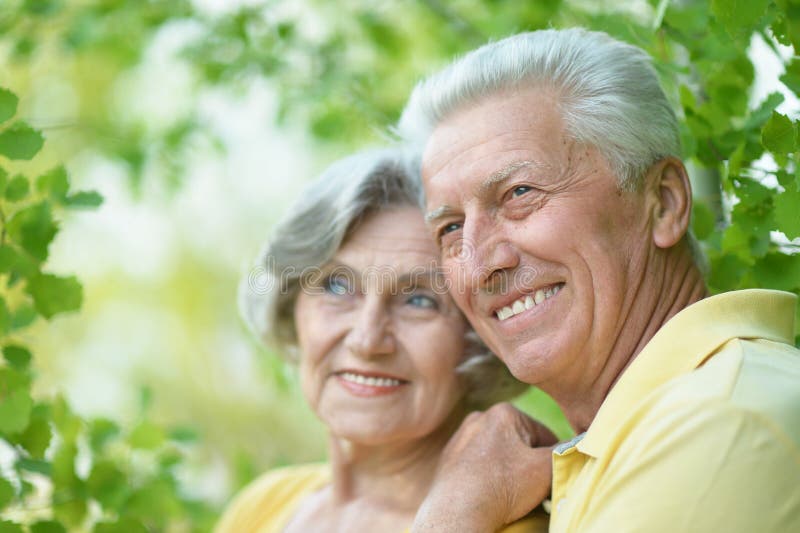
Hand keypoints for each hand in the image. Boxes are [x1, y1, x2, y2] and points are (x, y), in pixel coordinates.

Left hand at [412, 403, 557, 532]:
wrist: (458, 512)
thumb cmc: (501, 487)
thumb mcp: (545, 468)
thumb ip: (566, 451)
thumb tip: (580, 445)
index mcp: (503, 412)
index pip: (543, 435)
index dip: (552, 458)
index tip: (549, 478)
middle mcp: (479, 417)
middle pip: (520, 443)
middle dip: (528, 464)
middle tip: (528, 488)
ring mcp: (461, 437)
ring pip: (499, 454)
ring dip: (508, 470)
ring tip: (509, 491)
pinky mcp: (450, 457)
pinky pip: (479, 464)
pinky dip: (488, 475)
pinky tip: (490, 491)